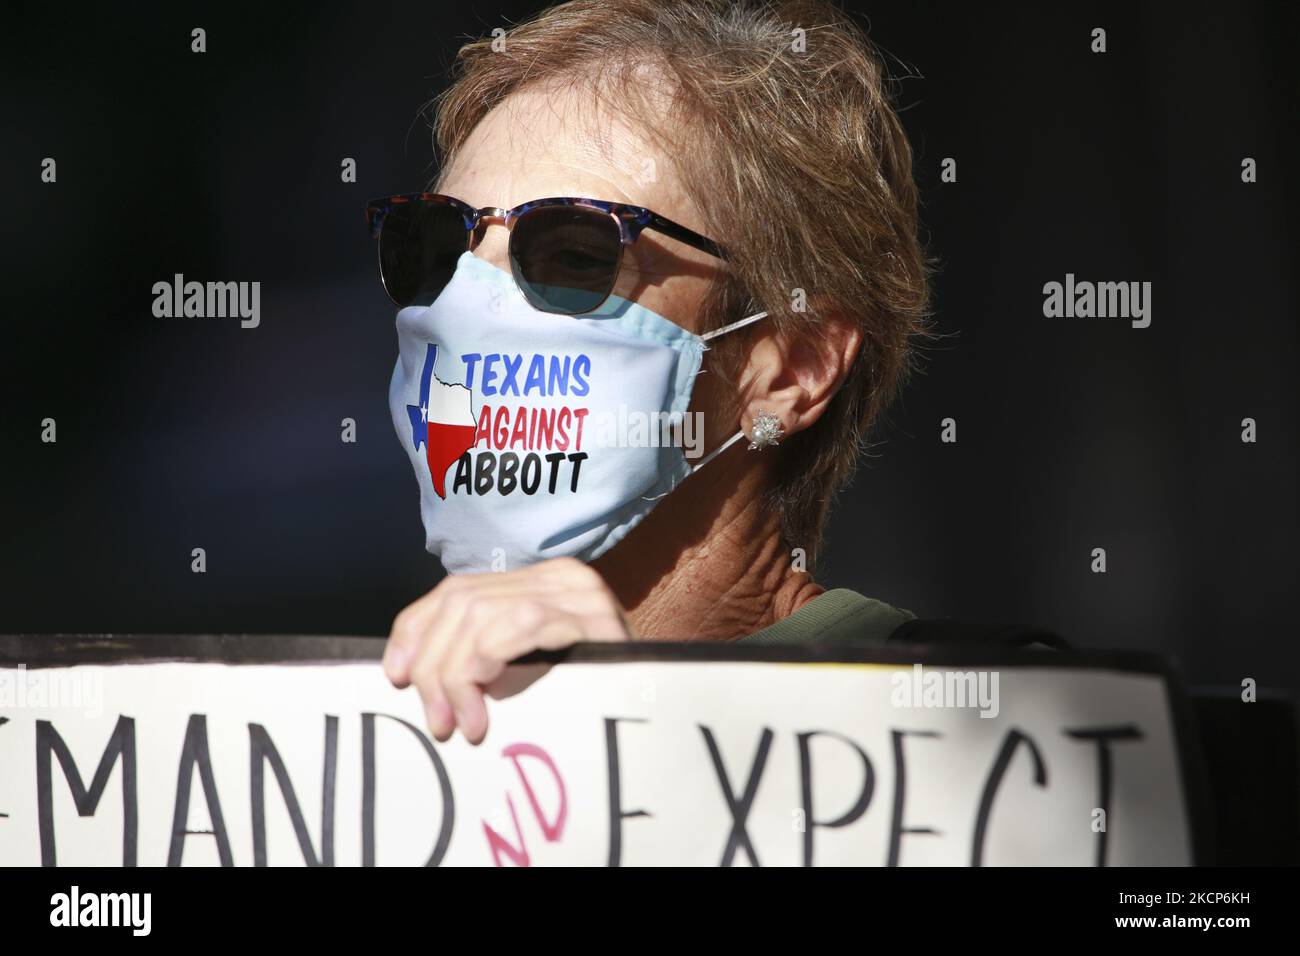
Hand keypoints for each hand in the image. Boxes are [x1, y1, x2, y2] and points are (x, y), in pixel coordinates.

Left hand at [382, 557, 633, 744]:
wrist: (666, 707)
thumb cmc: (593, 699)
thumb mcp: (528, 672)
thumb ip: (484, 656)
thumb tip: (411, 672)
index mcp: (539, 582)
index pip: (456, 590)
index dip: (415, 629)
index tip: (395, 675)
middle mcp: (558, 576)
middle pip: (460, 602)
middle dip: (432, 664)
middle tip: (435, 721)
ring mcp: (578, 591)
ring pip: (479, 614)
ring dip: (453, 675)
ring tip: (458, 724)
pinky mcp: (592, 615)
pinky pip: (518, 625)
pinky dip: (484, 664)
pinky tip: (481, 705)